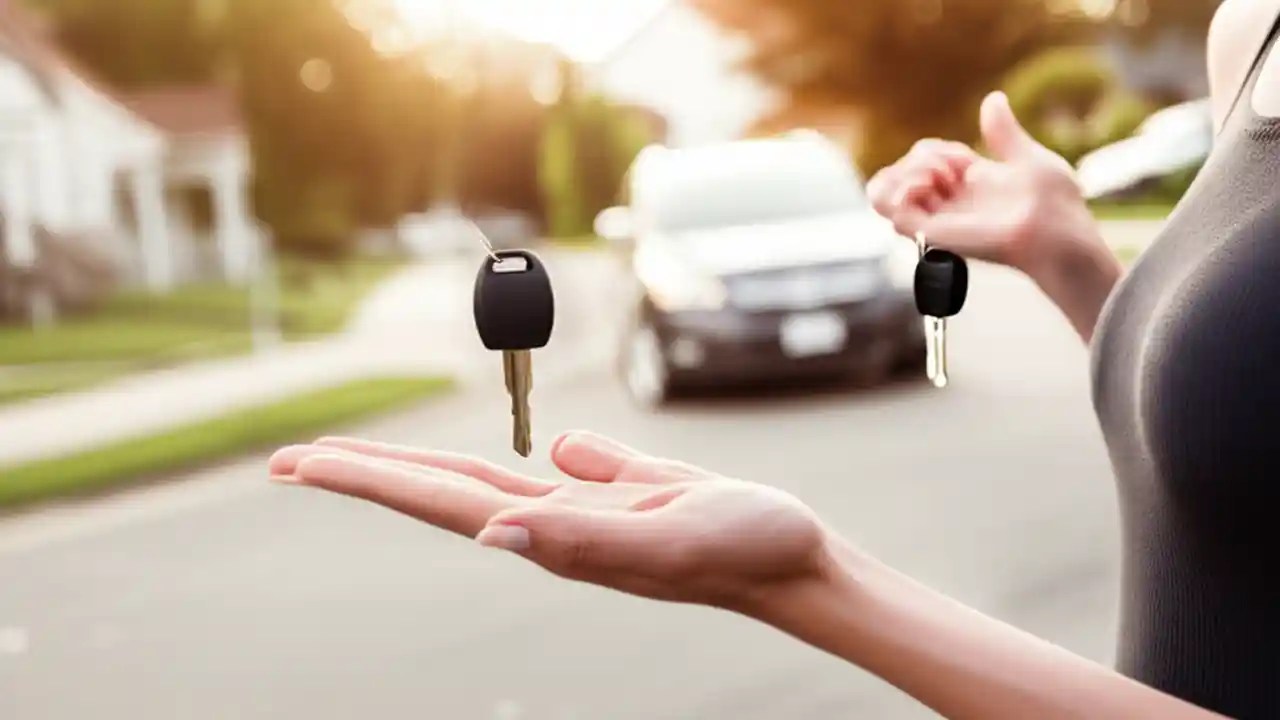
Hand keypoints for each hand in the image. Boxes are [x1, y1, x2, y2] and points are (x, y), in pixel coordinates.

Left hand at [269, 433, 831, 611]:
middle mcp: (551, 524)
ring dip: (416, 465)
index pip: (439, 498)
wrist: (794, 563)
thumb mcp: (669, 535)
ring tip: (361, 458)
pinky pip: (550, 465)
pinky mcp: (617, 491)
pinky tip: (504, 443)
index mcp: (552, 532)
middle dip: (364, 474)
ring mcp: (581, 509)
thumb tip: (491, 532)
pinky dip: (509, 453)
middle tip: (288, 461)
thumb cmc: (746, 551)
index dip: (368, 479)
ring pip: (480, 477)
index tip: (298, 464)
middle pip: (439, 490)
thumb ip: (586, 534)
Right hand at [868, 91, 1101, 281]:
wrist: (1060, 233)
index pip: (923, 160)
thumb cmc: (1055, 204)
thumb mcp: (1027, 156)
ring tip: (937, 175)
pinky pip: (892, 211)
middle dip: (921, 158)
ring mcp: (938, 220)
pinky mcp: (933, 234)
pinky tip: (932, 183)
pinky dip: (903, 189)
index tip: (967, 158)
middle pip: (901, 172)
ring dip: (905, 173)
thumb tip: (992, 98)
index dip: (937, 151)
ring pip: (885, 193)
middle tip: (954, 166)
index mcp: (965, 186)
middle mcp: (947, 205)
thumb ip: (1004, 132)